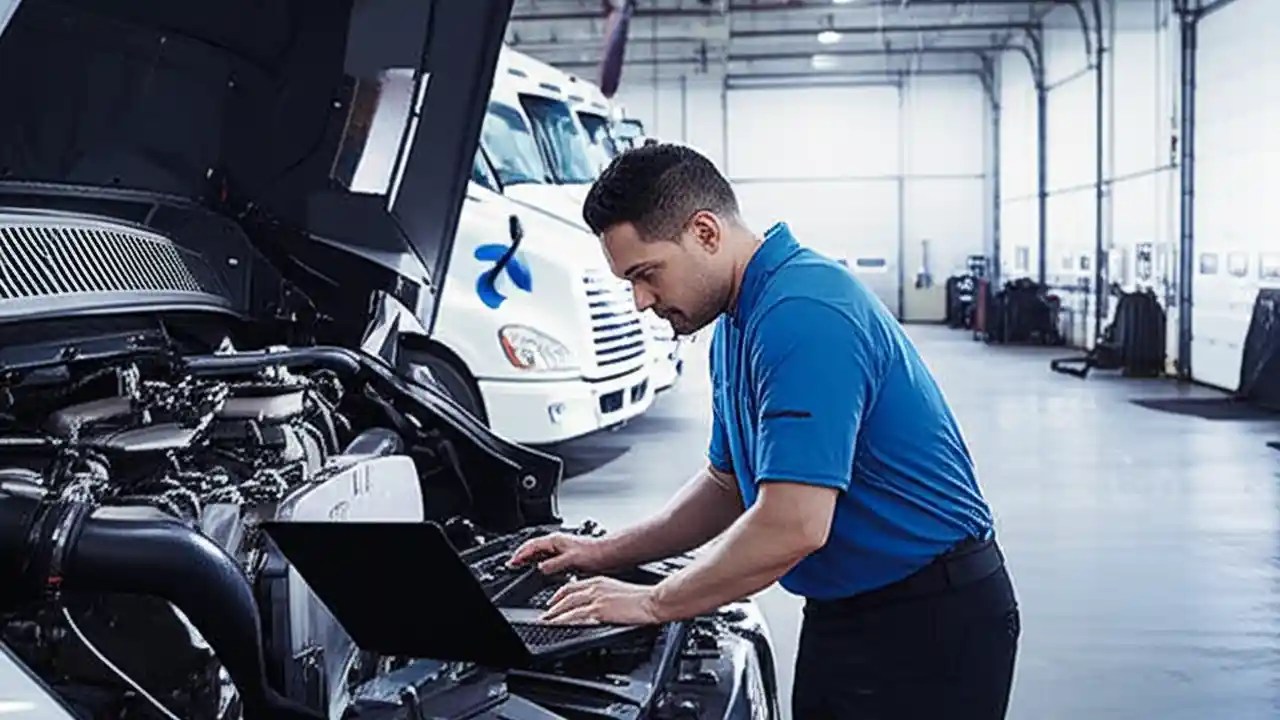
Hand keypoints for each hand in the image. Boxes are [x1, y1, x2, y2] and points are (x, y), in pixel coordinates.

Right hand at [508, 532, 609, 574]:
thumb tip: (540, 568)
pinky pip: (549, 560)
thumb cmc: (595, 553)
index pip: (531, 545)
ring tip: (523, 568)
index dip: (520, 554)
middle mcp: (558, 543)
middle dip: (522, 556)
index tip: (512, 562)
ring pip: (541, 554)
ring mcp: (562, 549)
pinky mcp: (567, 557)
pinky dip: (541, 565)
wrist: (610, 555)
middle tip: (513, 565)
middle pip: (534, 548)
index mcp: (555, 540)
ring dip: (531, 560)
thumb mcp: (571, 560)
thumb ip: (554, 564)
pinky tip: (542, 572)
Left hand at [541, 577, 662, 625]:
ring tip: (546, 621)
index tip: (554, 600)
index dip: (560, 593)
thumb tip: (599, 605)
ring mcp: (596, 598)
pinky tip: (558, 625)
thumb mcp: (618, 592)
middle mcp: (595, 587)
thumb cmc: (641, 599)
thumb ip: (605, 596)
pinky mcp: (600, 610)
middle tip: (545, 613)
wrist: (651, 601)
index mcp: (600, 581)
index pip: (573, 585)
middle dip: (553, 604)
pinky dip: (564, 620)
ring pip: (568, 604)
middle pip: (566, 594)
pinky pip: (576, 615)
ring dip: (554, 613)